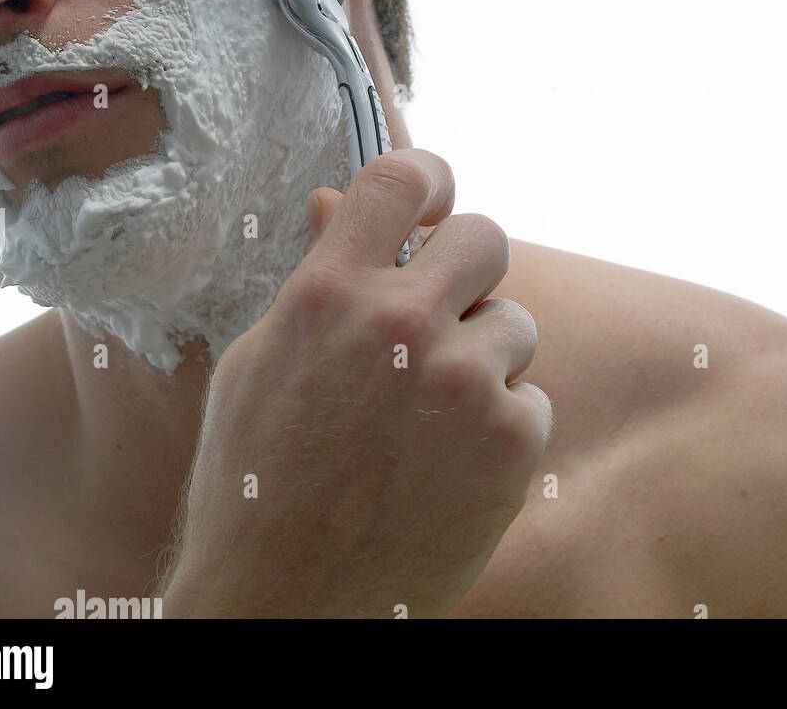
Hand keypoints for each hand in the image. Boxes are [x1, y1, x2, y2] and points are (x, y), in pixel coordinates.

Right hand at [160, 148, 551, 617]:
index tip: (436, 198)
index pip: (398, 178)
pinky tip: (447, 467)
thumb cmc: (258, 485)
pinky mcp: (510, 440)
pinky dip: (500, 427)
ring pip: (514, 322)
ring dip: (484, 359)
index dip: (430, 177)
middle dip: (468, 272)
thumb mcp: (259, 365)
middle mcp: (402, 324)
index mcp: (328, 293)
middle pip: (486, 236)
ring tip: (430, 419)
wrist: (288, 609)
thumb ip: (313, 277)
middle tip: (444, 316)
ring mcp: (463, 381)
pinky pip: (528, 398)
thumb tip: (334, 203)